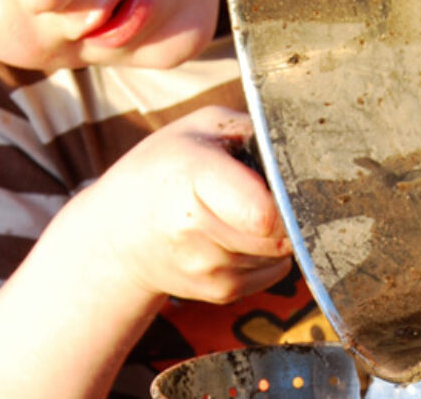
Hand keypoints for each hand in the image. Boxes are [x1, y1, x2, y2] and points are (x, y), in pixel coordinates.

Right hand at [80, 106, 291, 303]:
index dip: (283, 198)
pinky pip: (276, 269)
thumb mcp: (199, 128)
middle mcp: (195, 234)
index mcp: (190, 181)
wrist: (118, 233)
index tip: (278, 181)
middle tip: (260, 188)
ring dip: (277, 231)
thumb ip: (252, 128)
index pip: (263, 214)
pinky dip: (269, 250)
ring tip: (240, 208)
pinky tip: (238, 231)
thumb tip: (303, 146)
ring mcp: (207, 270)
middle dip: (285, 209)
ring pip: (282, 251)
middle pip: (280, 232)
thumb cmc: (163, 168)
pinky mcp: (219, 292)